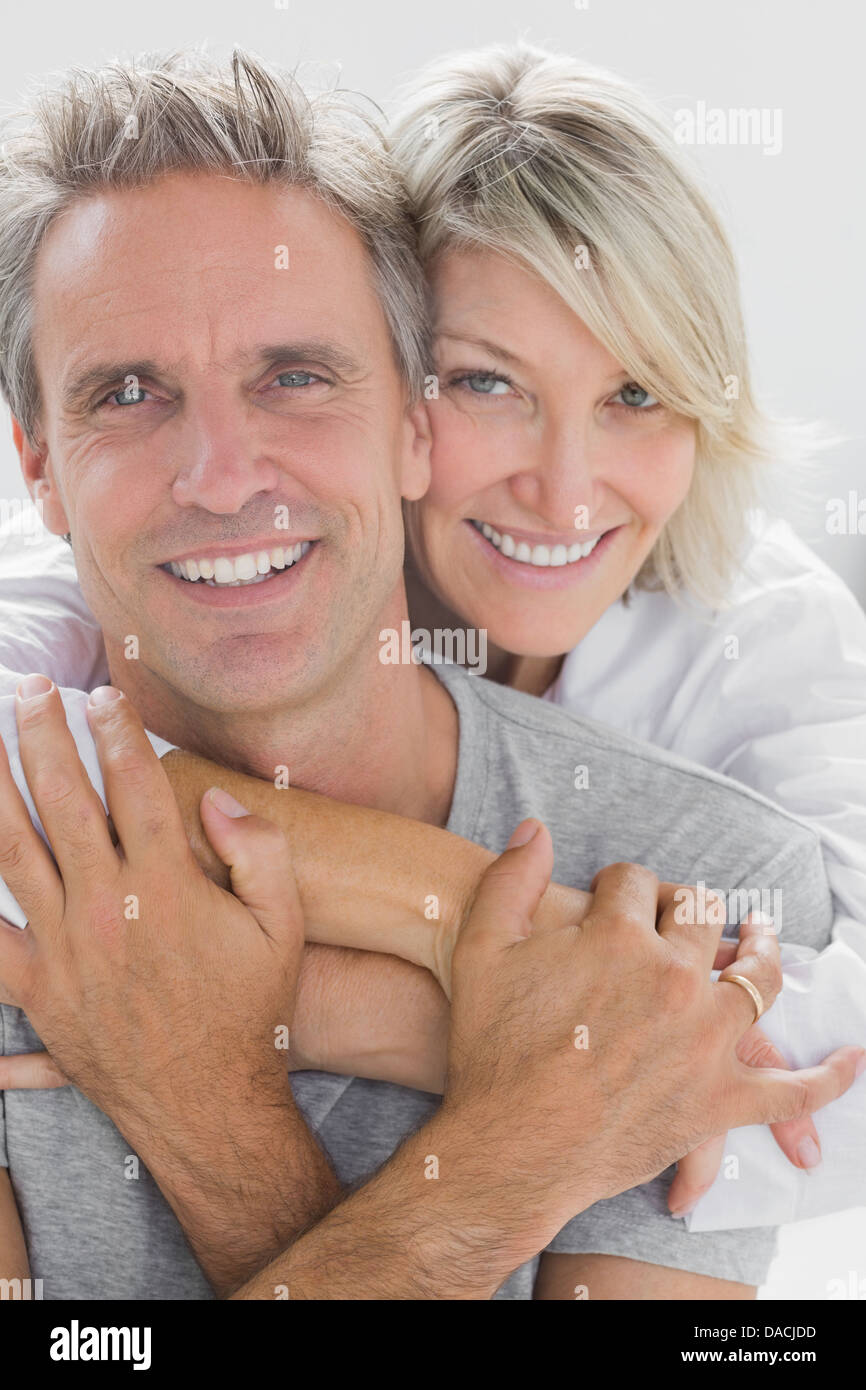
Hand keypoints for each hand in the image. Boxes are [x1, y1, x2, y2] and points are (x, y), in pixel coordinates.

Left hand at [0, 676, 304, 1146]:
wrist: (206, 1102)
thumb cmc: (248, 1009)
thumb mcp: (283, 927)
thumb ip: (259, 854)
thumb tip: (217, 802)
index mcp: (167, 889)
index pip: (136, 788)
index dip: (120, 733)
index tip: (106, 695)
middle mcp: (108, 910)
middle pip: (64, 802)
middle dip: (45, 736)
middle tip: (33, 689)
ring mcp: (65, 950)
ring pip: (13, 852)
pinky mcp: (37, 989)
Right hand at [434, 818, 865, 1259]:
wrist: (509, 1145)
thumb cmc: (492, 1049)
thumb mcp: (484, 948)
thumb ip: (510, 878)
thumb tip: (536, 829)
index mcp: (617, 934)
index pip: (632, 881)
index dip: (620, 884)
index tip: (612, 894)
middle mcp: (673, 976)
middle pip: (700, 914)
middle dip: (691, 904)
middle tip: (688, 909)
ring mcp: (704, 1038)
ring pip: (757, 979)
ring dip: (764, 954)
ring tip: (763, 941)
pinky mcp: (719, 1100)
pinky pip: (789, 1089)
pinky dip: (826, 1077)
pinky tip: (851, 1057)